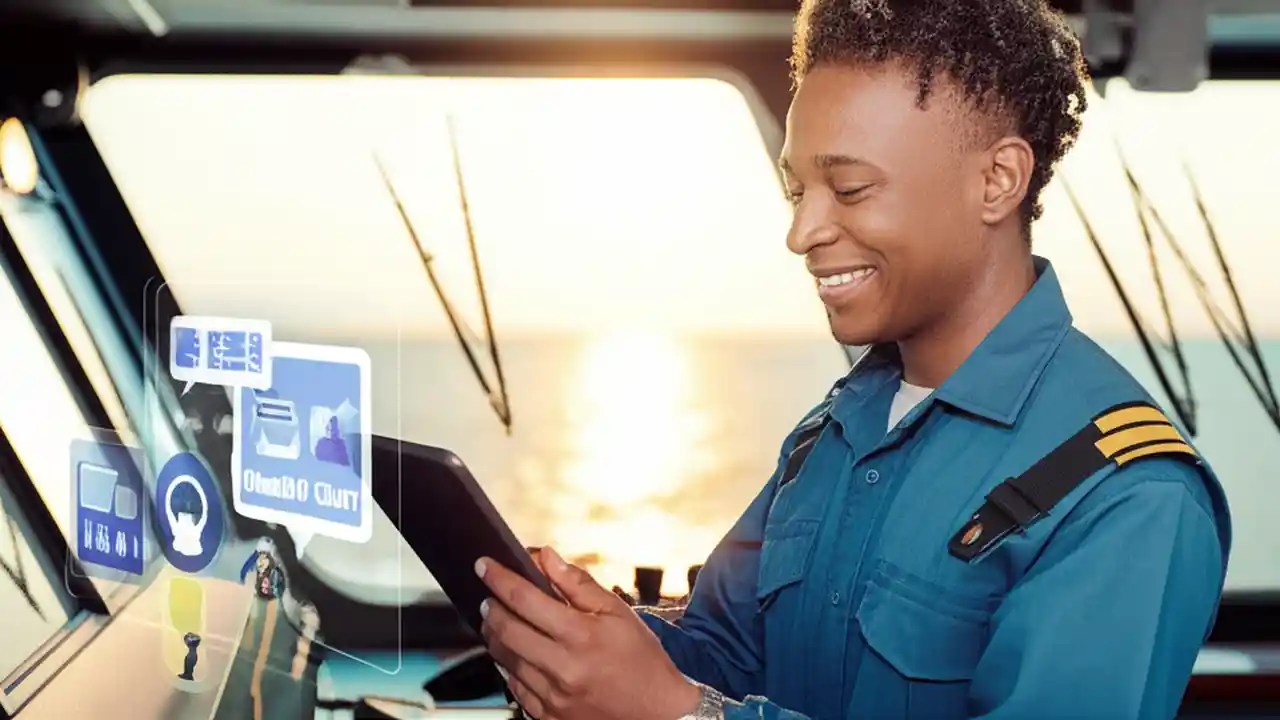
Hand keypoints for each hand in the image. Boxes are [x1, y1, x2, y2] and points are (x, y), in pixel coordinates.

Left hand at [477, 547, 700, 719]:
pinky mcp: (549, 716)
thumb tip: (545, 557)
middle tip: (488, 597)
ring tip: (497, 622)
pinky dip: (508, 667)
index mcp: (580, 635)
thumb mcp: (618, 612)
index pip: (525, 599)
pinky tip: (514, 654)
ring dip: (495, 636)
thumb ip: (577, 583)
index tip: (484, 565)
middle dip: (491, 608)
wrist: (658, 713)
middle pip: (506, 630)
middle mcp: (562, 667)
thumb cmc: (641, 659)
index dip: (499, 578)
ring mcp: (553, 696)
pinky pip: (514, 688)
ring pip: (505, 660)